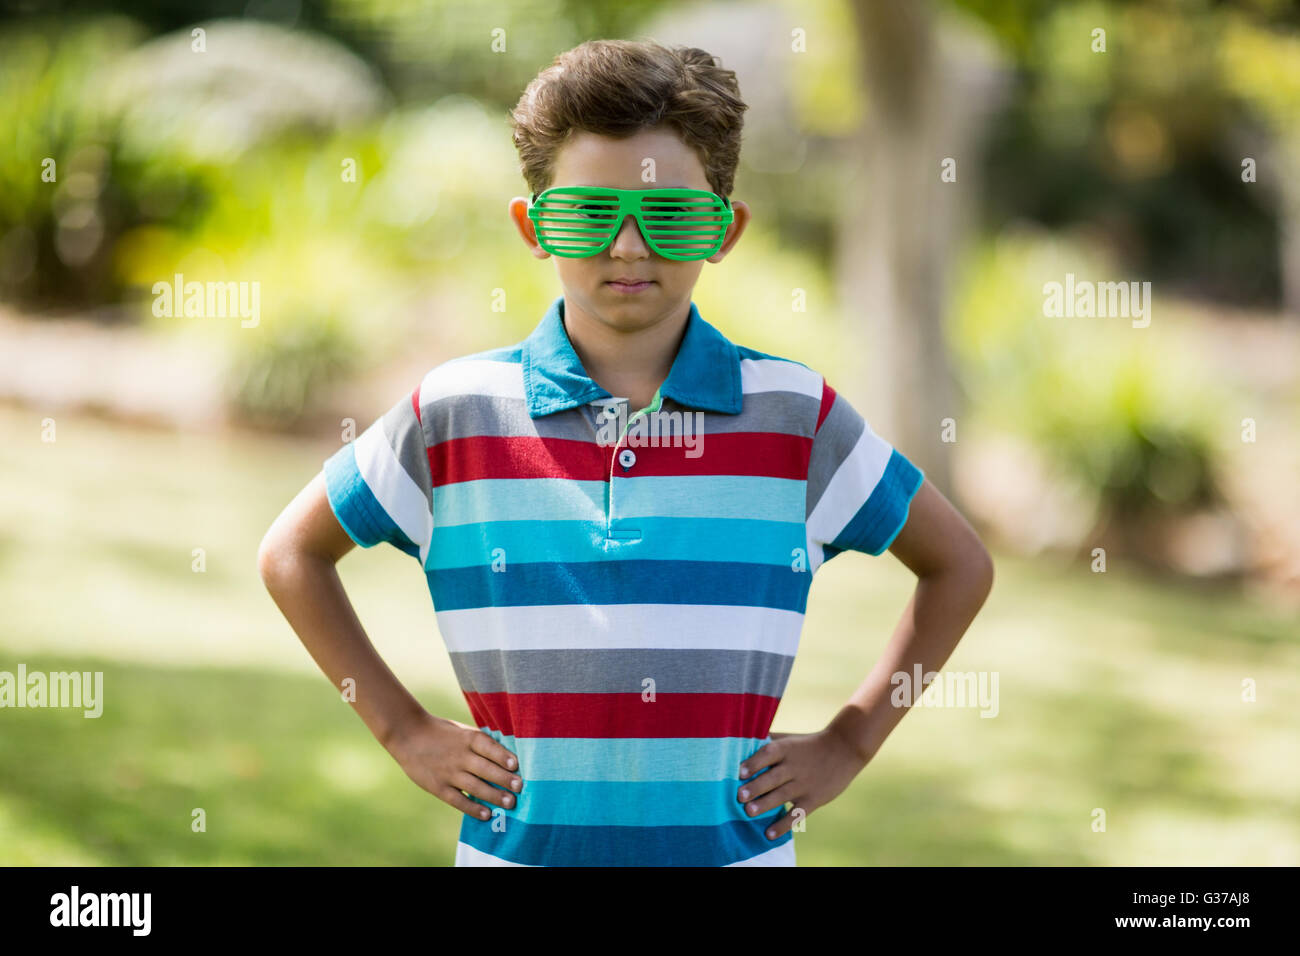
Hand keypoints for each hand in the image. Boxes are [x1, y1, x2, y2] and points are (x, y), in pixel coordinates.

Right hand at [386, 711, 521, 820]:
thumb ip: (481, 743)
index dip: (502, 756)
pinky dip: (472, 807)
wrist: (408, 734)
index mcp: (468, 738)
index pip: (488, 747)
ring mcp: (448, 772)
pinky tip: (486, 814)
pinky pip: (457, 799)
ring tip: (510, 803)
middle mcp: (459, 755)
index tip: (517, 766)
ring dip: (493, 795)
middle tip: (520, 788)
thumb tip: (507, 756)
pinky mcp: (438, 786)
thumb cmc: (442, 733)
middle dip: (504, 779)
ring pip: (474, 786)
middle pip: (485, 769)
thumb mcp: (462, 730)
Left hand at [737, 726, 868, 840]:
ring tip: (749, 812)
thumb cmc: (808, 744)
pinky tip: (769, 834)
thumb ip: (768, 741)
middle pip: (773, 777)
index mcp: (786, 749)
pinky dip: (783, 825)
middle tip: (739, 796)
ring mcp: (804, 784)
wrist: (844, 749)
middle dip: (756, 787)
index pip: (768, 754)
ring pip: (782, 796)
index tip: (740, 772)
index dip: (754, 763)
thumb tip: (740, 743)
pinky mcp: (813, 799)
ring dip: (765, 804)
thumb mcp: (790, 738)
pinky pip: (796, 814)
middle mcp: (794, 766)